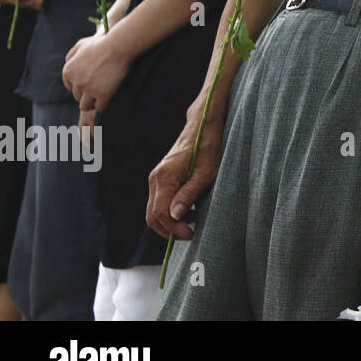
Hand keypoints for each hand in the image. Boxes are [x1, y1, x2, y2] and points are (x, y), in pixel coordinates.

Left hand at [62, 31, 130, 126]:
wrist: (118, 46)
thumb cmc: (102, 43)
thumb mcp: (81, 44)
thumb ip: (71, 55)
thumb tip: (68, 64)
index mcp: (68, 71)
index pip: (70, 88)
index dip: (81, 87)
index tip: (91, 84)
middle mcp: (76, 82)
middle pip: (78, 97)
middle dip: (87, 94)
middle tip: (100, 88)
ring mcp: (89, 89)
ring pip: (85, 106)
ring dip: (92, 103)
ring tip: (102, 97)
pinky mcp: (103, 94)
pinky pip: (100, 108)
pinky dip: (103, 105)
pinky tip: (109, 98)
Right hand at [146, 119, 222, 240]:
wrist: (202, 127)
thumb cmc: (208, 148)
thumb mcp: (206, 173)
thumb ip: (189, 194)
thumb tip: (175, 216)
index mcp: (164, 178)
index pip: (160, 214)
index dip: (173, 229)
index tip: (191, 233)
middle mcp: (155, 179)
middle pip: (152, 216)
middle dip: (169, 230)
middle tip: (190, 233)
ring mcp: (156, 179)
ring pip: (154, 210)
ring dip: (170, 222)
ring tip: (192, 222)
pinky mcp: (161, 179)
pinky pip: (159, 202)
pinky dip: (170, 212)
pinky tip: (188, 212)